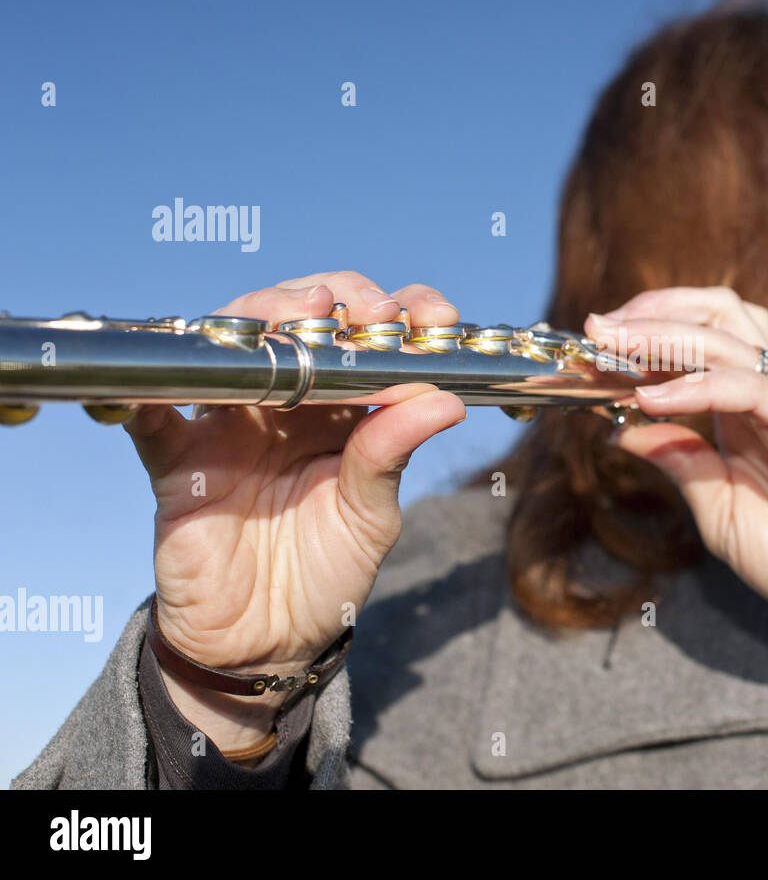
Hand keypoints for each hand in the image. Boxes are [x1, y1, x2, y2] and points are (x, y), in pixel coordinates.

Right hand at [125, 271, 464, 750]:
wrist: (266, 642)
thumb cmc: (327, 573)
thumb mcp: (371, 517)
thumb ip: (393, 455)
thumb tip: (446, 400)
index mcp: (344, 407)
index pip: (368, 337)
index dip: (400, 312)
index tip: (431, 317)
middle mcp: (287, 401)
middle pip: (297, 318)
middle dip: (333, 298)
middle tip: (367, 313)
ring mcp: (230, 423)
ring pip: (232, 345)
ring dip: (261, 316)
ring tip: (299, 315)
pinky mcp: (178, 460)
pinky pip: (153, 417)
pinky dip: (147, 393)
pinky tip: (168, 373)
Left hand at [585, 286, 767, 665]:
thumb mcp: (719, 510)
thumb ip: (680, 464)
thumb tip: (623, 430)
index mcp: (743, 409)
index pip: (691, 344)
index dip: (637, 340)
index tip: (584, 353)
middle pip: (711, 314)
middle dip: (647, 315)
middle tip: (594, 330)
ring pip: (726, 337)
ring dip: (661, 334)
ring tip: (611, 346)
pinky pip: (748, 387)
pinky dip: (695, 385)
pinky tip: (652, 398)